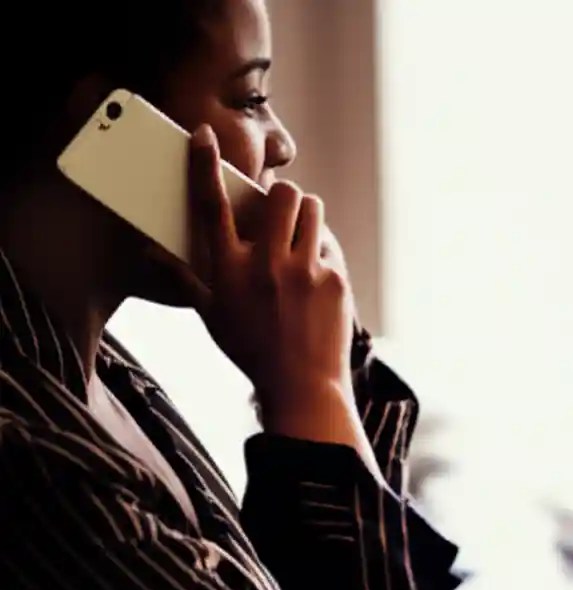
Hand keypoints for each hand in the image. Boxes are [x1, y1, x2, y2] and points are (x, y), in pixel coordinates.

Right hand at [187, 125, 378, 474]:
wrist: (303, 386)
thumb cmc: (253, 351)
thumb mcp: (211, 317)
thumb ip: (186, 278)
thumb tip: (156, 251)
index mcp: (228, 271)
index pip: (211, 206)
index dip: (203, 166)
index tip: (203, 137)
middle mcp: (266, 265)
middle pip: (280, 195)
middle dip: (281, 195)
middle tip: (279, 212)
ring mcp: (304, 271)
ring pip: (311, 209)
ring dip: (304, 216)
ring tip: (298, 239)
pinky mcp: (336, 279)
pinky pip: (329, 242)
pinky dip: (322, 250)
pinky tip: (315, 274)